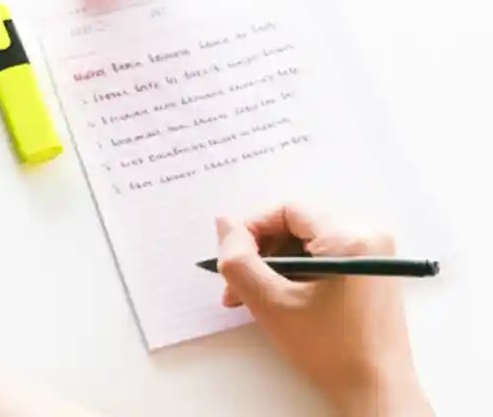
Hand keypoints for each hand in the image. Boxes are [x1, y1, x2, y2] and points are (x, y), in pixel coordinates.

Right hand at [215, 204, 431, 415]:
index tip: (231, 256)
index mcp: (351, 237)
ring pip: (308, 244)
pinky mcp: (374, 272)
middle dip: (261, 254)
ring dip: (276, 267)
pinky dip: (298, 274)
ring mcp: (376, 255)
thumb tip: (224, 224)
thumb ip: (239, 260)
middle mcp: (370, 237)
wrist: (377, 391)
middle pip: (297, 226)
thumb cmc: (331, 350)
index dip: (251, 229)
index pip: (287, 210)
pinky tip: (279, 300)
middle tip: (237, 285)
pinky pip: (325, 258)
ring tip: (253, 298)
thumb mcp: (271, 303)